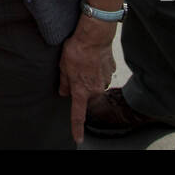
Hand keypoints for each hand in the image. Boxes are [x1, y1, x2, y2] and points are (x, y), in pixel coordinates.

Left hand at [58, 15, 118, 144]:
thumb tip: (64, 92)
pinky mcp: (112, 69)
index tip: (78, 138)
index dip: (76, 128)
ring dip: (89, 76)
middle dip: (81, 85)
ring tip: (83, 61)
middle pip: (87, 93)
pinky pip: (102, 73)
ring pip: (95, 83)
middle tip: (74, 70)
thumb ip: (64, 82)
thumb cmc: (77, 50)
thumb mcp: (63, 67)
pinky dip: (97, 68)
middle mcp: (96, 89)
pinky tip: (92, 57)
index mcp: (81, 91)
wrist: (95, 35)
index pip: (78, 114)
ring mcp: (106, 80)